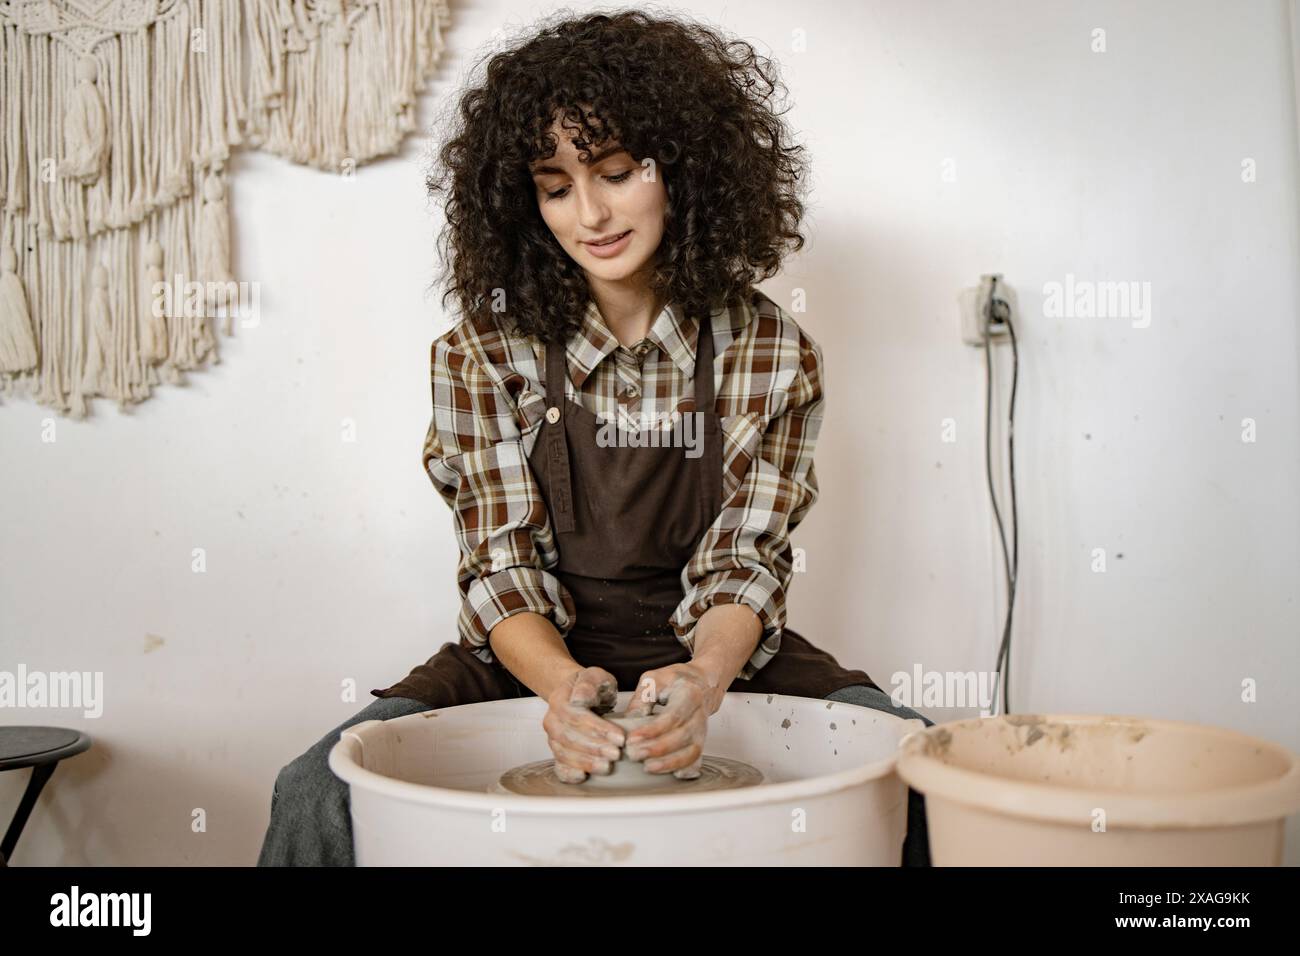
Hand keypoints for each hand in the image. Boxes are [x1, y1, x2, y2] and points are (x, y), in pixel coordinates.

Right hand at [542, 666, 625, 783]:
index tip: (620, 737)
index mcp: (560, 699)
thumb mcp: (594, 676)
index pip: (576, 716)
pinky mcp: (557, 751)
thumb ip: (589, 684)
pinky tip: (583, 777)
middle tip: (616, 754)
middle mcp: (552, 720)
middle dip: (594, 748)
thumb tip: (580, 700)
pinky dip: (569, 773)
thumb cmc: (590, 687)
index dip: (598, 728)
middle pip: (569, 737)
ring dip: (586, 762)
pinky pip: (558, 766)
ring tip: (606, 767)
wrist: (576, 694)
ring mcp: (553, 737)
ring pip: (564, 753)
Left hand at [622, 663, 712, 778]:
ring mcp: (702, 730)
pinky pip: (696, 759)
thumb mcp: (654, 679)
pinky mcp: (700, 740)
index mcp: (689, 694)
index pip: (672, 716)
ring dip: (670, 762)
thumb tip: (628, 721)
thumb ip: (641, 698)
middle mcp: (699, 714)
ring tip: (648, 767)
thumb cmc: (677, 680)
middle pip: (682, 736)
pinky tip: (671, 774)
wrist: (703, 683)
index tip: (632, 738)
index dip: (652, 730)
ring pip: (691, 751)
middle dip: (657, 749)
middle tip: (634, 754)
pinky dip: (685, 768)